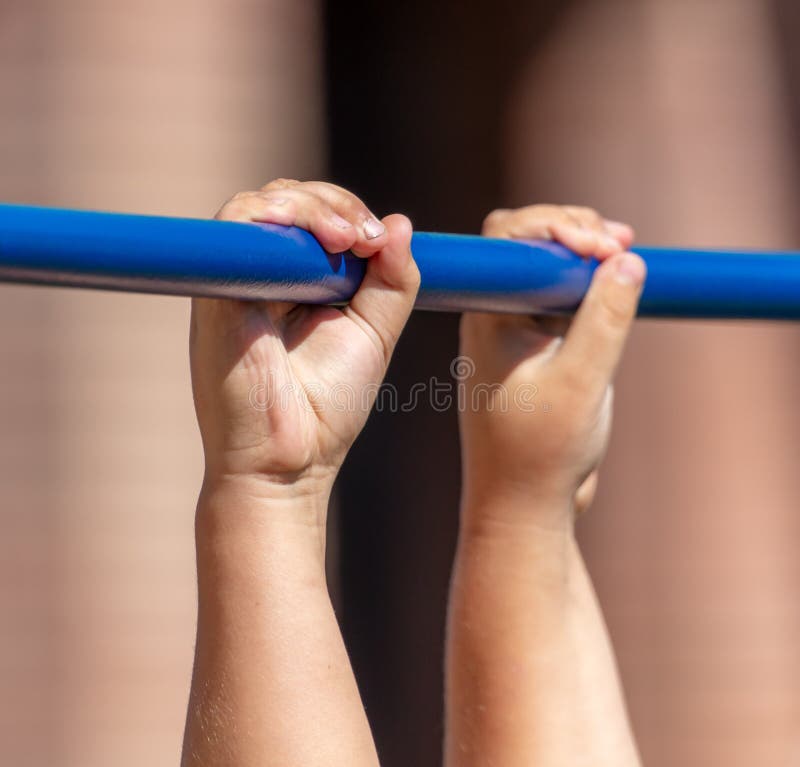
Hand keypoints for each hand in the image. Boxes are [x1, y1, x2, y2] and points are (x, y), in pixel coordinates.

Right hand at [190, 180, 419, 515]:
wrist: (289, 461)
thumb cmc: (328, 406)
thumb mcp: (374, 333)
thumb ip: (390, 280)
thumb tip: (399, 222)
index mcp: (293, 284)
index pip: (311, 218)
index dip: (346, 212)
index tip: (379, 238)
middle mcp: (258, 277)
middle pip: (287, 202)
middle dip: (335, 206)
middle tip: (367, 238)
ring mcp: (234, 282)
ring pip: (262, 206)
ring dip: (311, 207)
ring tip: (348, 239)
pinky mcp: (216, 292)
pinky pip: (234, 225)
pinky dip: (275, 214)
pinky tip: (321, 237)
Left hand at [459, 205, 644, 528]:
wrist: (522, 507)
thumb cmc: (539, 453)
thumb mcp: (581, 384)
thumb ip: (604, 320)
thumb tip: (626, 260)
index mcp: (490, 317)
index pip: (510, 238)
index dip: (557, 224)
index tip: (604, 247)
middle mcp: (497, 318)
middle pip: (527, 244)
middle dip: (574, 232)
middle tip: (621, 245)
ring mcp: (517, 335)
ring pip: (546, 272)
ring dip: (584, 256)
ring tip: (624, 253)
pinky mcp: (538, 354)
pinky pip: (559, 302)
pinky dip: (588, 287)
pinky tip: (616, 285)